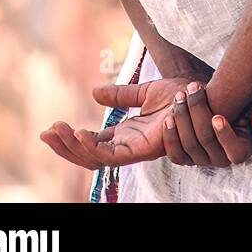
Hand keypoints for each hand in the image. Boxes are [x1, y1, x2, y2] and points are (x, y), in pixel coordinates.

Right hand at [41, 75, 194, 169]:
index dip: (69, 139)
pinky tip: (78, 134)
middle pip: (88, 155)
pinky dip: (92, 148)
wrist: (205, 94)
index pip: (91, 143)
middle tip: (46, 133)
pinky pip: (111, 156)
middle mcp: (128, 146)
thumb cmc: (184, 95)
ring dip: (73, 148)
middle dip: (64, 147)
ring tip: (58, 131)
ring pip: (95, 159)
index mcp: (126, 135)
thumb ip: (121, 95)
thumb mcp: (145, 91)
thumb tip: (94, 92)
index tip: (51, 128)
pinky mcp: (143, 150)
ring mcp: (135, 150)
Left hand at [162, 81, 251, 167]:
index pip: (234, 151)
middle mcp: (221, 160)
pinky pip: (175, 154)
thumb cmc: (238, 104)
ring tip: (180, 97)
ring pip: (189, 145)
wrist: (217, 104)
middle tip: (193, 89)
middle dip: (198, 112)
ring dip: (182, 119)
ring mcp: (201, 161)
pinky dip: (170, 136)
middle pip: (206, 141)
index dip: (225, 135)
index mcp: (240, 150)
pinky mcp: (185, 159)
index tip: (217, 116)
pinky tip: (168, 117)